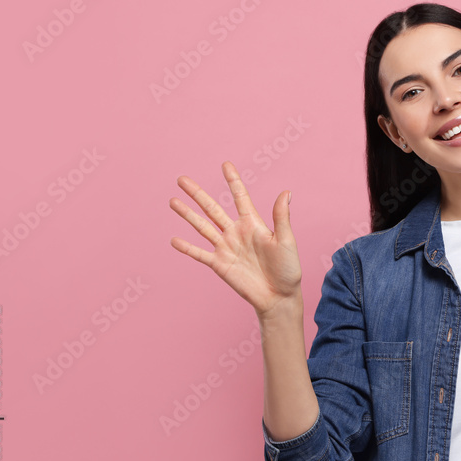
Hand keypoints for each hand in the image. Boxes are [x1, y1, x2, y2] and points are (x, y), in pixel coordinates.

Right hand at [169, 161, 301, 317]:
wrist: (279, 296)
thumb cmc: (288, 269)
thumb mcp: (286, 240)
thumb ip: (281, 217)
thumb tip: (286, 191)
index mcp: (253, 223)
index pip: (240, 197)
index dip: (233, 181)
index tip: (225, 164)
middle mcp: (236, 232)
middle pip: (212, 208)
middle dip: (197, 194)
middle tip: (181, 179)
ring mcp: (226, 248)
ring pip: (202, 226)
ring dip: (187, 214)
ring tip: (172, 201)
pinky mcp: (219, 265)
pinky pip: (199, 253)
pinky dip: (187, 247)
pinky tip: (173, 240)